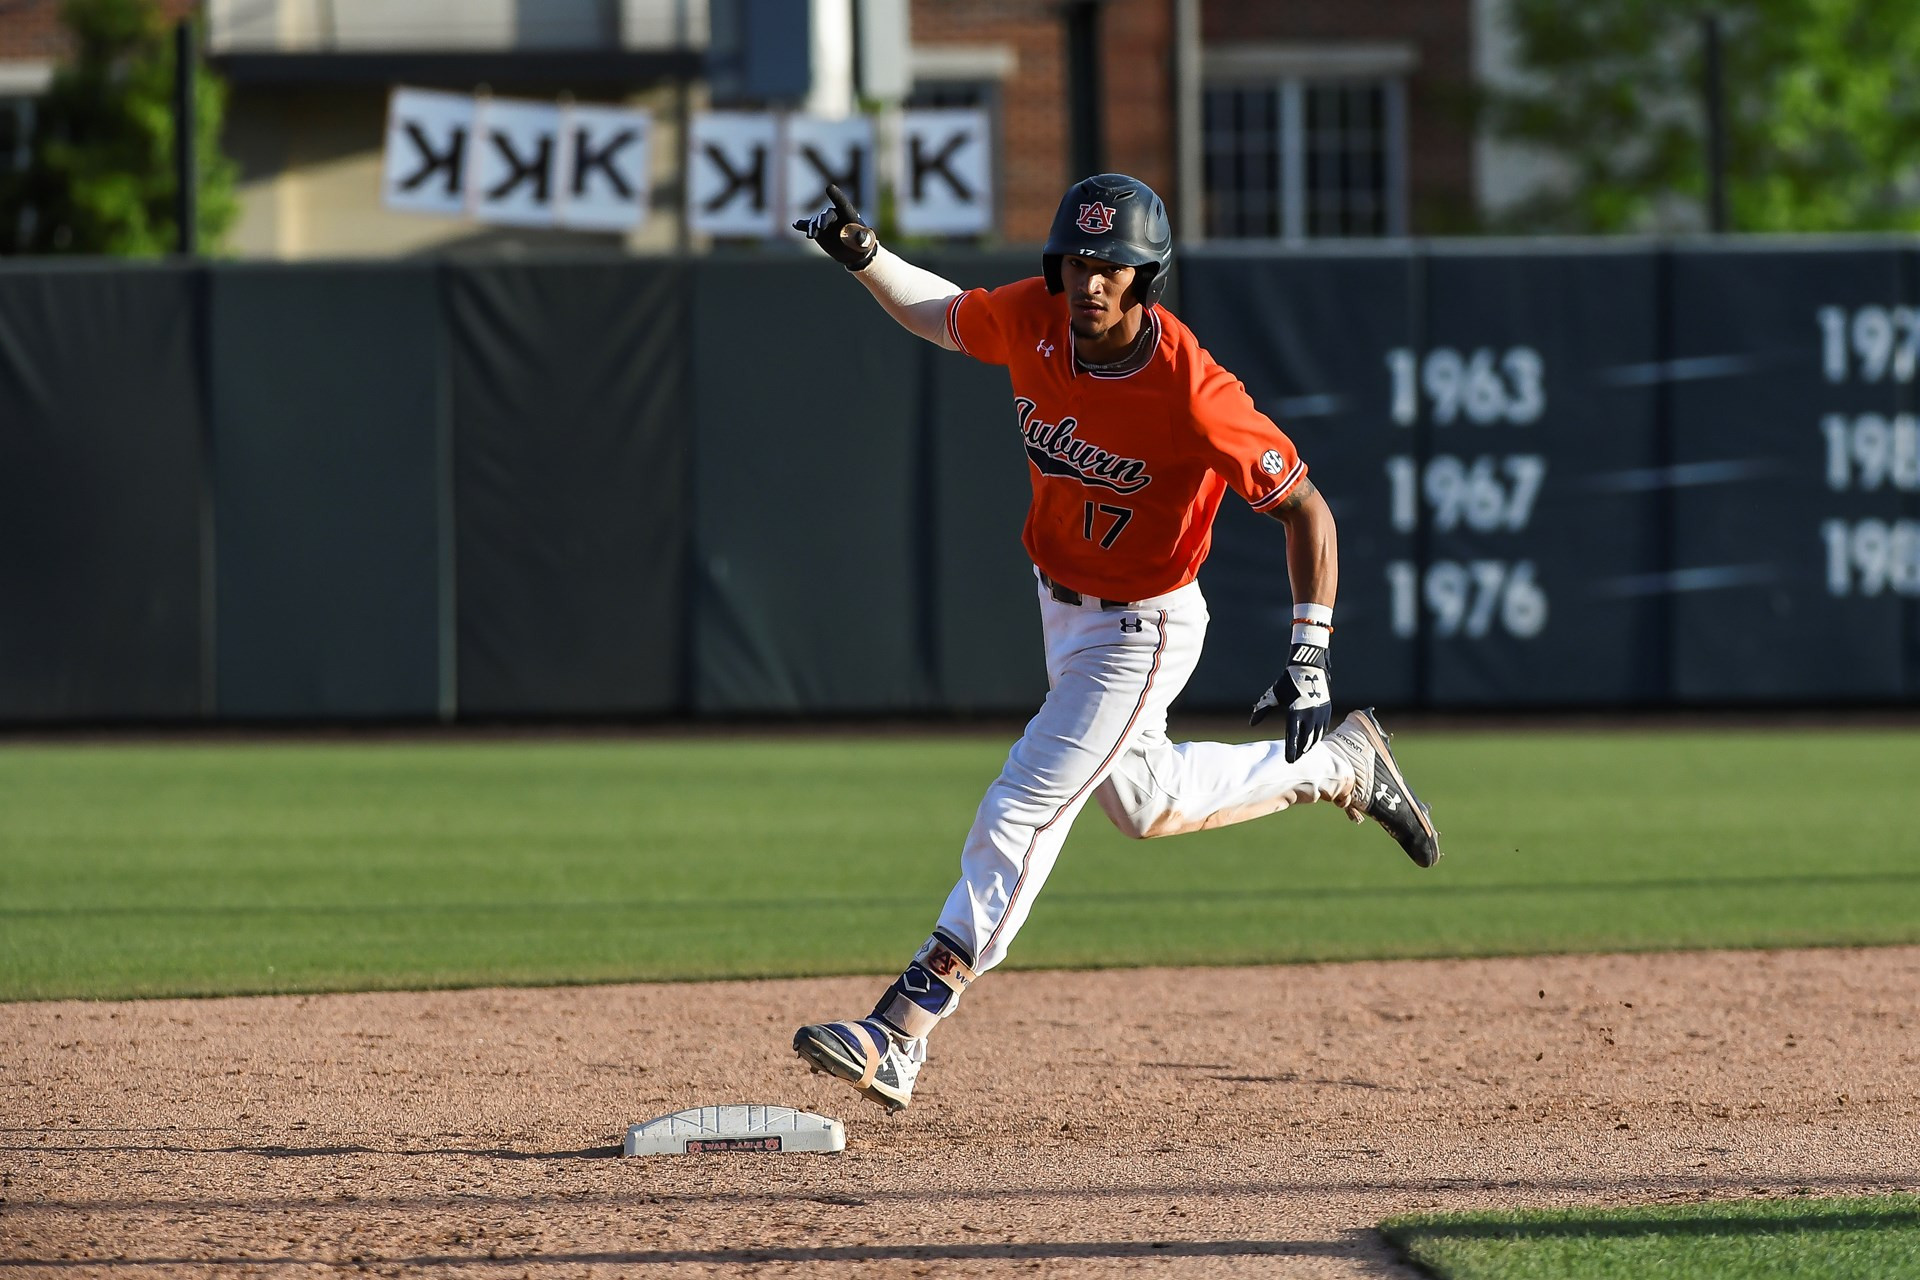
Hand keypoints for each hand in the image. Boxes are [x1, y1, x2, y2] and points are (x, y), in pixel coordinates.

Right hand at [793, 183, 876, 270]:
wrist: (852, 252)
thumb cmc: (862, 245)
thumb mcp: (866, 243)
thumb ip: (864, 238)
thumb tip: (860, 235)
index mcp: (849, 215)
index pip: (842, 203)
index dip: (836, 196)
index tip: (829, 187)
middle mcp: (836, 215)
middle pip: (827, 214)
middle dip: (822, 220)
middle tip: (820, 228)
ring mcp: (825, 222)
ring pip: (817, 221)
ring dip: (812, 227)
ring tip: (811, 235)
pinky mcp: (818, 230)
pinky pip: (809, 225)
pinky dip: (802, 225)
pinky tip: (796, 225)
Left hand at [1249, 640, 1331, 762]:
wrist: (1310, 667)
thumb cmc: (1288, 682)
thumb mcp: (1273, 695)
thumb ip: (1262, 709)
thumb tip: (1251, 724)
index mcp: (1295, 713)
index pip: (1293, 738)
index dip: (1291, 751)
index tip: (1288, 761)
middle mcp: (1310, 716)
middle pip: (1306, 741)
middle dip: (1300, 751)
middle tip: (1294, 758)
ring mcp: (1320, 714)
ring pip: (1316, 737)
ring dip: (1309, 745)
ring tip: (1302, 751)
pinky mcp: (1327, 711)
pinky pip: (1322, 729)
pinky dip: (1317, 737)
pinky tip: (1312, 740)